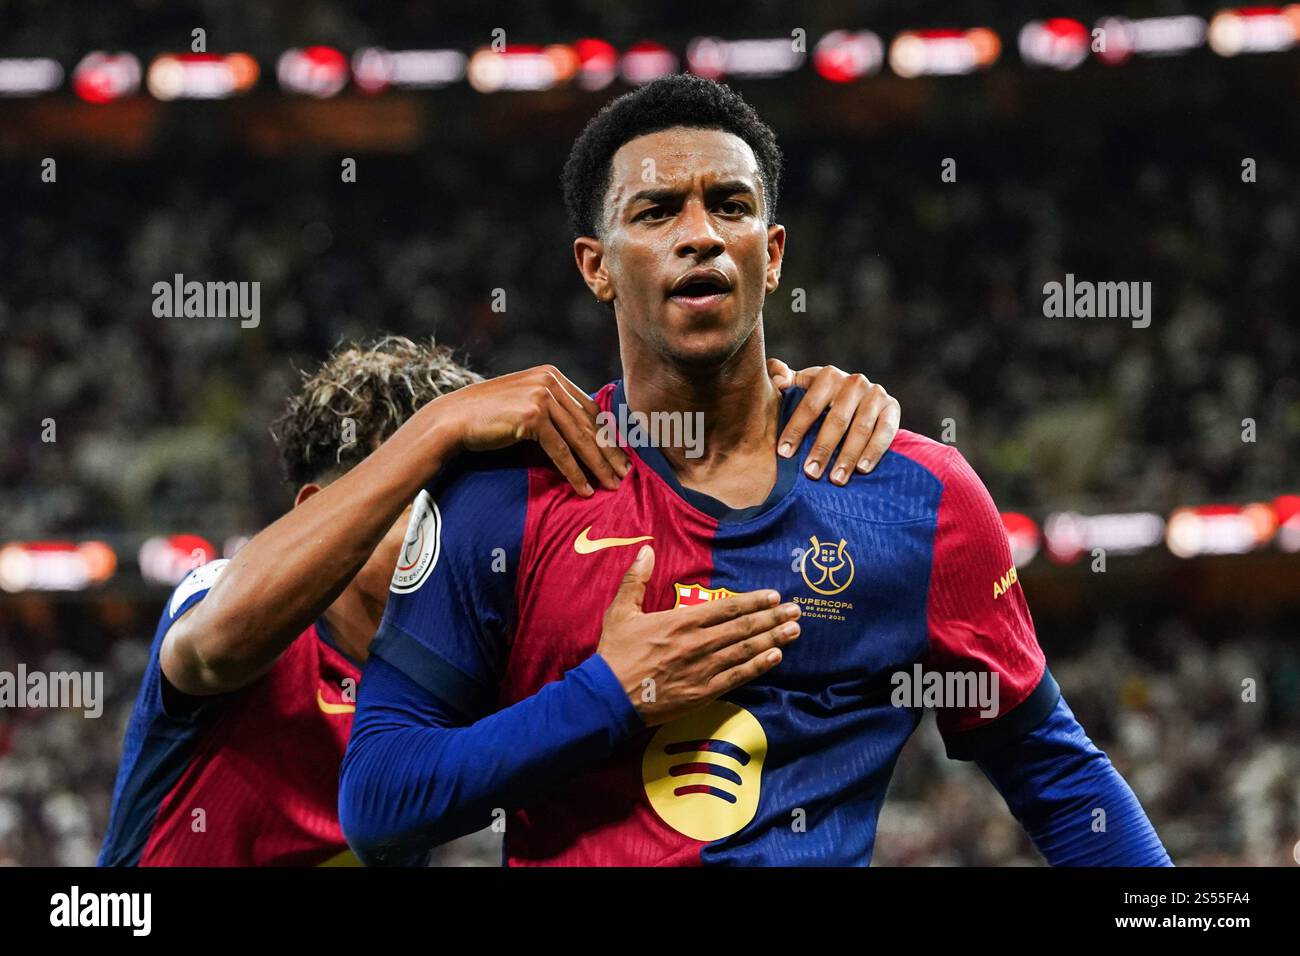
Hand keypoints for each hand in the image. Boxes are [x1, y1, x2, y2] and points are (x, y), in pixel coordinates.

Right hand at [430, 365, 629, 496]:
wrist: (453, 419)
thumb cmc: (487, 417)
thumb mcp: (524, 403)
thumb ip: (550, 408)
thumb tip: (579, 430)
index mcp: (551, 375)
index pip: (588, 408)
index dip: (606, 434)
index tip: (619, 455)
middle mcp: (550, 381)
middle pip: (589, 423)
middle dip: (609, 452)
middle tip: (625, 475)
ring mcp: (541, 396)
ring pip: (579, 438)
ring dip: (598, 466)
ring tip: (612, 486)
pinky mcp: (533, 415)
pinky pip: (560, 451)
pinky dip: (575, 472)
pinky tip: (585, 489)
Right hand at [595, 546, 800, 726]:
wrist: (608, 698)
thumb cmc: (615, 654)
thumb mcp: (620, 611)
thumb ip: (636, 580)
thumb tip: (646, 550)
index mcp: (680, 622)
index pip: (725, 608)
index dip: (752, 601)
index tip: (773, 595)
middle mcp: (697, 643)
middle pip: (743, 627)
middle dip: (771, 618)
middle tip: (796, 610)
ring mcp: (702, 669)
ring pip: (745, 651)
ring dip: (772, 639)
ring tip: (794, 630)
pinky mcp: (703, 693)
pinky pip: (736, 677)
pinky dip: (758, 666)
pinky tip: (775, 657)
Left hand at [768, 358, 901, 484]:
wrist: (859, 397)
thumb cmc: (820, 397)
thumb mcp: (801, 386)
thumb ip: (782, 379)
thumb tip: (778, 379)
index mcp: (828, 376)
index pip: (809, 405)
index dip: (796, 429)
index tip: (783, 453)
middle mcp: (854, 382)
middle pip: (836, 420)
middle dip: (822, 449)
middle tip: (811, 473)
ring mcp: (875, 394)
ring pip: (860, 429)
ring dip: (847, 456)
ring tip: (835, 479)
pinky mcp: (893, 408)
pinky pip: (885, 432)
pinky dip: (874, 451)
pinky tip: (862, 469)